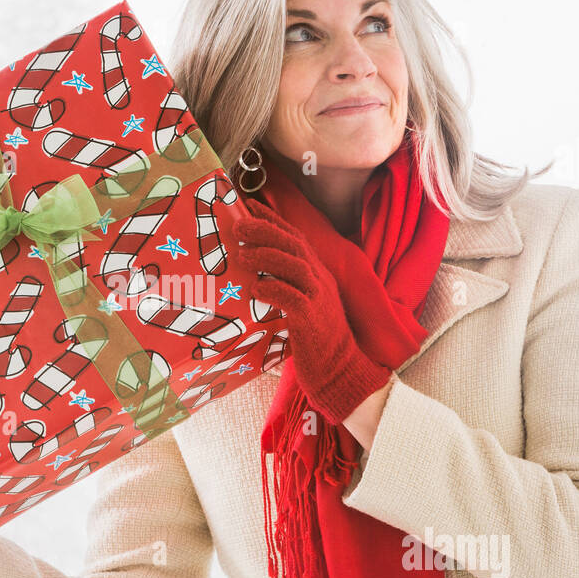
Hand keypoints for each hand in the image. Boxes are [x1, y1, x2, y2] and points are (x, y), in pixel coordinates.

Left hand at [231, 199, 388, 425]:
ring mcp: (319, 300)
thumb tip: (254, 274)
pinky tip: (257, 287)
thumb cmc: (315, 342)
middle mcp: (321, 281)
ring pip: (296, 266)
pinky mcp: (313, 321)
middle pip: (295, 245)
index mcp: (318, 275)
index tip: (248, 205)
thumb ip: (286, 287)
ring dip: (267, 256)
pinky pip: (294, 299)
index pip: (296, 238)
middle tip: (238, 225)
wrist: (340, 372)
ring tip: (241, 255)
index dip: (273, 219)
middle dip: (266, 230)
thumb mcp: (301, 307)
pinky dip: (274, 290)